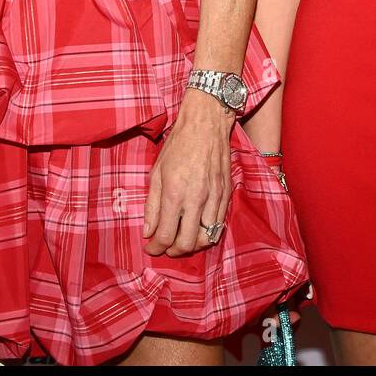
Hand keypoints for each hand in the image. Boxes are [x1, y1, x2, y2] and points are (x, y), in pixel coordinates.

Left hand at [143, 90, 234, 257]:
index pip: (165, 236)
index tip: (151, 248)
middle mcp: (196, 199)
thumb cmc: (178, 145)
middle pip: (187, 244)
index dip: (156, 248)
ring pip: (206, 238)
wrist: (206, 124)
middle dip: (173, 251)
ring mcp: (214, 198)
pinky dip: (207, 233)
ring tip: (182, 239)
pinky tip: (197, 228)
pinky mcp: (226, 194)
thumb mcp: (156, 172)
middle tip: (165, 246)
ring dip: (192, 244)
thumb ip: (152, 205)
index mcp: (174, 193)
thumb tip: (148, 231)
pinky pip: (219, 224)